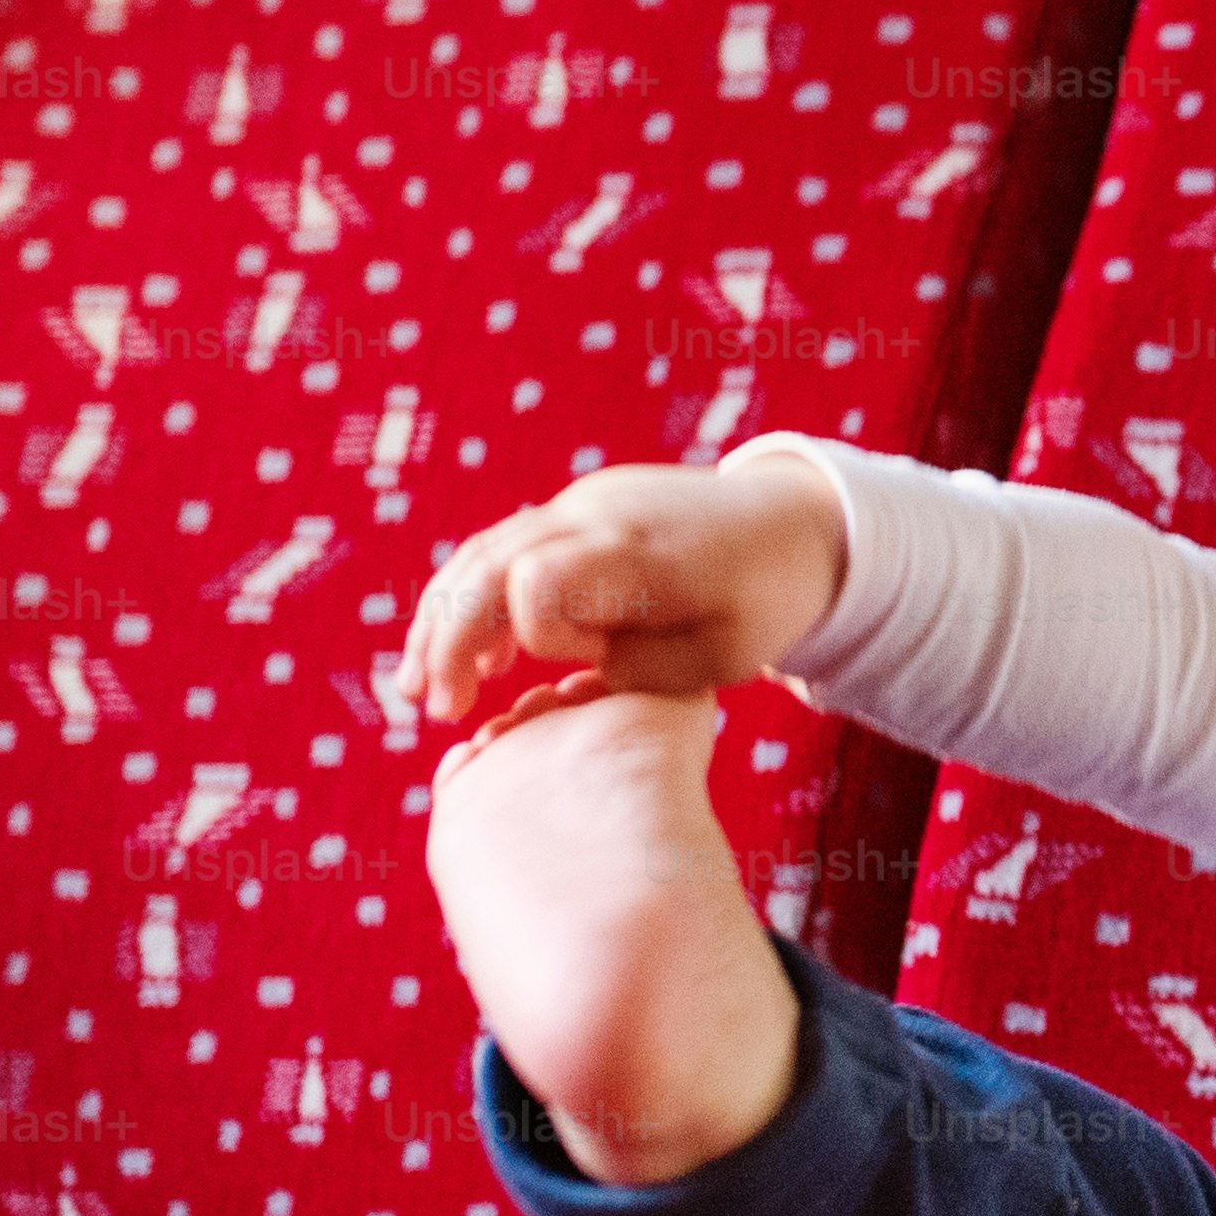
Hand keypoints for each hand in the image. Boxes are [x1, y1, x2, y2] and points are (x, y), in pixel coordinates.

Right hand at [401, 455, 849, 720]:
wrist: (796, 518)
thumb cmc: (768, 597)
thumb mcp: (725, 656)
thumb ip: (644, 669)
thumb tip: (573, 671)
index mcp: (639, 552)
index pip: (541, 581)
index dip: (541, 636)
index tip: (584, 667)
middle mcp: (597, 516)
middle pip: (489, 563)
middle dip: (449, 638)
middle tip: (432, 711)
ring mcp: (580, 505)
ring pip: (482, 553)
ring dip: (442, 621)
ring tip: (418, 692)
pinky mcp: (575, 510)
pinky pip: (503, 547)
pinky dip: (472, 598)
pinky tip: (467, 661)